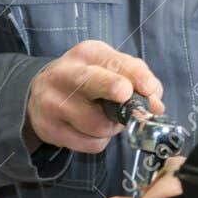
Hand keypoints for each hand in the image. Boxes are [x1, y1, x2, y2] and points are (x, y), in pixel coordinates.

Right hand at [22, 39, 163, 154]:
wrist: (41, 93)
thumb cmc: (87, 80)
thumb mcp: (110, 68)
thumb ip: (137, 80)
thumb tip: (156, 105)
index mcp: (87, 54)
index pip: (114, 62)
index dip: (135, 77)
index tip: (148, 88)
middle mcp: (66, 74)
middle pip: (91, 82)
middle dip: (111, 87)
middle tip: (125, 96)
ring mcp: (53, 103)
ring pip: (98, 124)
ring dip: (111, 127)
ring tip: (103, 117)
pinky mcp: (50, 129)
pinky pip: (90, 144)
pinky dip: (99, 141)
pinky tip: (89, 129)